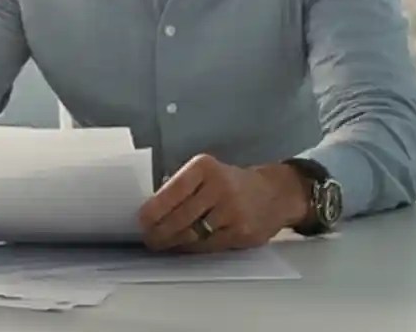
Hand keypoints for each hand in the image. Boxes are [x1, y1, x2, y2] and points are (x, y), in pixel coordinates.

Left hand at [137, 154, 308, 253]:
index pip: (172, 191)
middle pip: (180, 216)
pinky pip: (208, 245)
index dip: (154, 209)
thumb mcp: (206, 173)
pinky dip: (191, 248)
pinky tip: (182, 246)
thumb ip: (182, 188)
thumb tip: (151, 211)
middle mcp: (219, 186)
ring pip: (193, 233)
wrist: (274, 193)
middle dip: (159, 231)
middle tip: (148, 237)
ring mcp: (232, 211)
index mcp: (204, 167)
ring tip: (160, 244)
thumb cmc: (230, 183)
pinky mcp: (241, 232)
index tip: (141, 220)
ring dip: (172, 242)